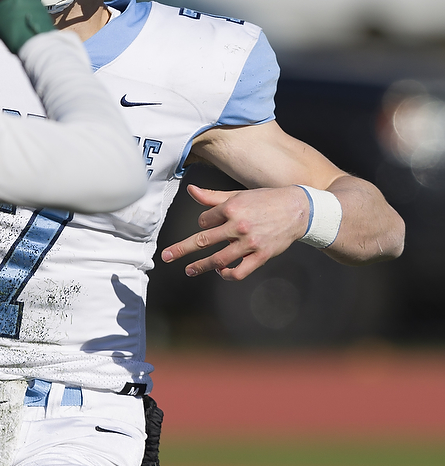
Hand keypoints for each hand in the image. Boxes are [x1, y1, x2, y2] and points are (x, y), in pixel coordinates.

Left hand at [159, 184, 310, 279]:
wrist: (298, 210)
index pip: (204, 221)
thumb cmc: (266, 201)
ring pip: (219, 259)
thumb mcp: (238, 195)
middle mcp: (238, 226)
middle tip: (167, 256)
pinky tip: (220, 272)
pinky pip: (240, 271)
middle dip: (182, 249)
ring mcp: (250, 243)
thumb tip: (190, 190)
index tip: (208, 226)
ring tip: (189, 270)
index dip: (203, 224)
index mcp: (231, 208)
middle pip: (203, 241)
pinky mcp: (262, 255)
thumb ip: (212, 197)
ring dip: (200, 266)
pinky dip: (228, 274)